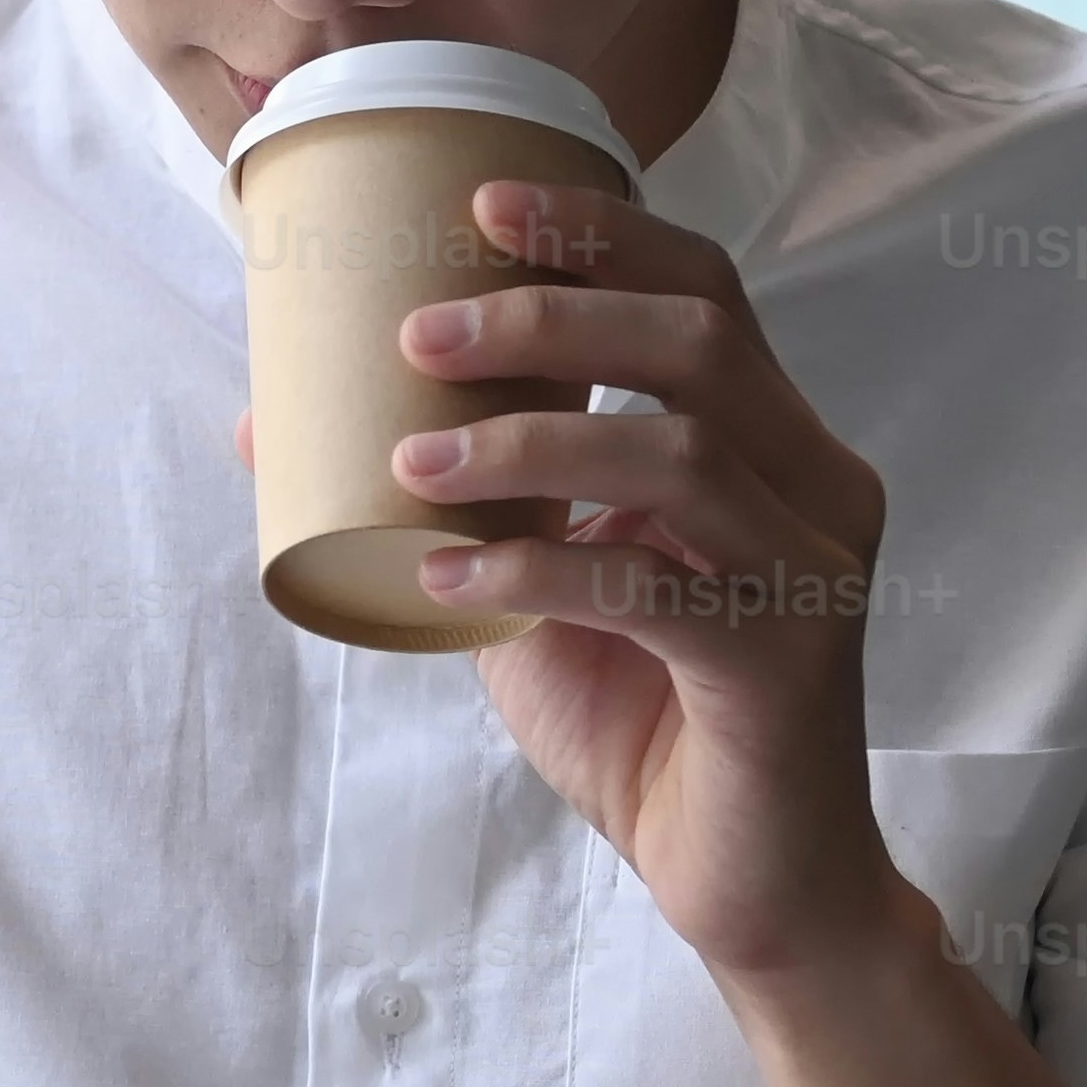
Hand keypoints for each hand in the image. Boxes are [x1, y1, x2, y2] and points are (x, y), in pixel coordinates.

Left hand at [390, 170, 915, 988]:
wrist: (747, 884)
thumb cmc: (642, 720)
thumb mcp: (525, 587)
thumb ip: (448, 504)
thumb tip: (273, 425)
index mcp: (769, 444)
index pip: (703, 292)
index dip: (600, 234)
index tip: (478, 203)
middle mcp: (813, 485)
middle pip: (700, 340)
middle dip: (550, 316)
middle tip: (418, 332)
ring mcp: (812, 570)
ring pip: (684, 449)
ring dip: (531, 441)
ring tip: (411, 457)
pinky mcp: (787, 662)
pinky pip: (658, 588)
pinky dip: (539, 569)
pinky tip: (448, 575)